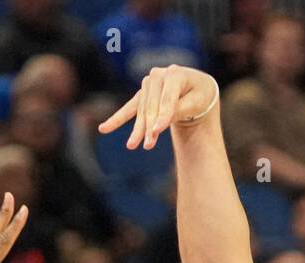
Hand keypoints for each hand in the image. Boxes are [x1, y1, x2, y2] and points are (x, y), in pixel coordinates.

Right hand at [97, 64, 218, 149]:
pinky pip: (129, 108)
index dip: (163, 116)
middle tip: (148, 145)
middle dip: (149, 126)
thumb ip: (180, 110)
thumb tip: (159, 124)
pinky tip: (104, 129)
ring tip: (132, 145)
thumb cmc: (200, 95)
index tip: (157, 132)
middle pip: (152, 106)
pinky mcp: (142, 95)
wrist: (196, 87)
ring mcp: (148, 84)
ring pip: (141, 110)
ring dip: (138, 129)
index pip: (167, 99)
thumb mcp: (197, 103)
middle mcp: (159, 76)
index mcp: (175, 74)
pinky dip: (117, 119)